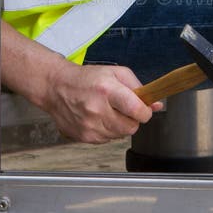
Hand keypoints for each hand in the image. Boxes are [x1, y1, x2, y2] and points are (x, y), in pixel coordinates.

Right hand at [41, 57, 162, 143]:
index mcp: (106, 90)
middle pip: (131, 127)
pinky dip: (108, 130)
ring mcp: (89, 126)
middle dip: (132, 119)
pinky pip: (108, 139)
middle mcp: (97, 109)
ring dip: (120, 125)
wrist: (56, 87)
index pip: (136, 110)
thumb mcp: (115, 73)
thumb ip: (138, 87)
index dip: (145, 111)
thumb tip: (156, 105)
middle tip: (123, 108)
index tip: (144, 109)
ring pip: (120, 135)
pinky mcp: (84, 137)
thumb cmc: (86, 79)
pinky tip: (98, 118)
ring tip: (108, 111)